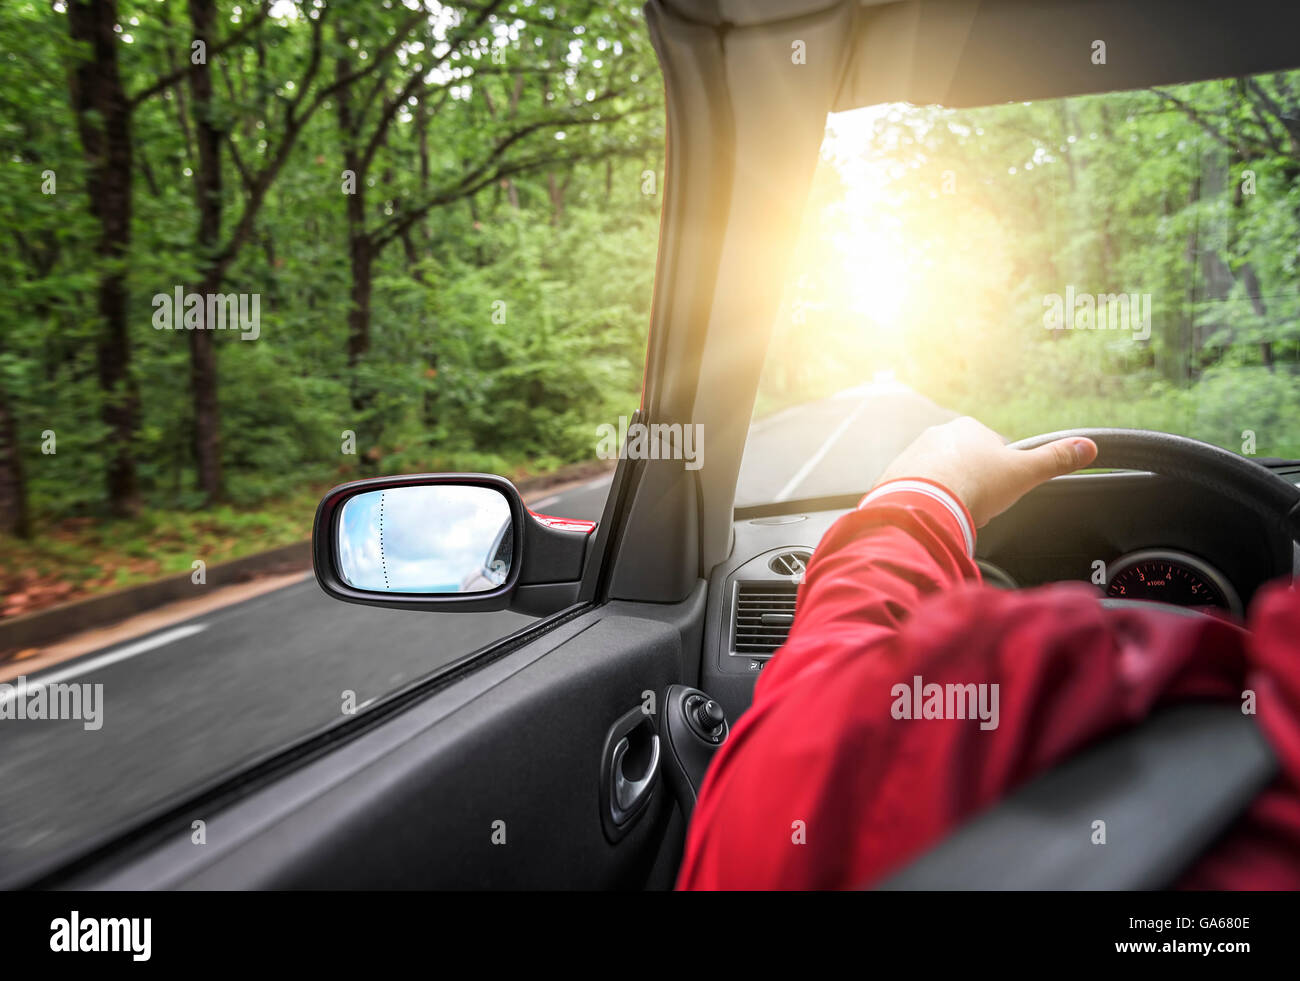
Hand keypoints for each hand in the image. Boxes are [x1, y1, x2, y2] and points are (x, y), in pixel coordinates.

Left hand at [873, 417, 1097, 526]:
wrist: (923, 505)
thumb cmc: (975, 486)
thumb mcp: (1023, 472)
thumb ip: (1055, 460)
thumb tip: (1089, 447)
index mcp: (968, 428)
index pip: (992, 449)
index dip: (1000, 473)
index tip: (999, 491)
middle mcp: (936, 435)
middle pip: (964, 464)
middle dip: (972, 486)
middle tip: (976, 507)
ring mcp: (912, 455)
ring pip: (939, 477)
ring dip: (948, 495)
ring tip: (954, 515)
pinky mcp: (893, 477)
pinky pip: (915, 491)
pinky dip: (926, 504)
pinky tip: (933, 517)